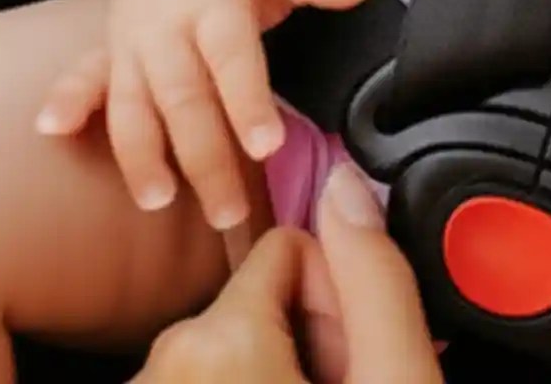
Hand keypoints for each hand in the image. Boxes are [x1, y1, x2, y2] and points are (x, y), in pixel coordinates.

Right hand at [35, 0, 383, 229]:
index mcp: (214, 5)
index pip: (232, 58)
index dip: (247, 100)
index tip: (266, 145)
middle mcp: (168, 29)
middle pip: (183, 97)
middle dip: (203, 154)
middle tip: (229, 207)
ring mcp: (133, 44)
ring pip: (133, 104)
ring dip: (140, 153)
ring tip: (158, 200)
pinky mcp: (108, 54)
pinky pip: (84, 78)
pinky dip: (68, 101)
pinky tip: (53, 131)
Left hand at [134, 163, 441, 383]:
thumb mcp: (396, 377)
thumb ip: (376, 277)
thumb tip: (348, 186)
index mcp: (214, 345)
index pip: (288, 249)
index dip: (337, 299)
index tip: (351, 355)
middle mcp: (155, 371)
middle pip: (255, 300)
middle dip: (306, 340)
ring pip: (230, 347)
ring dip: (276, 373)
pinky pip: (199, 381)